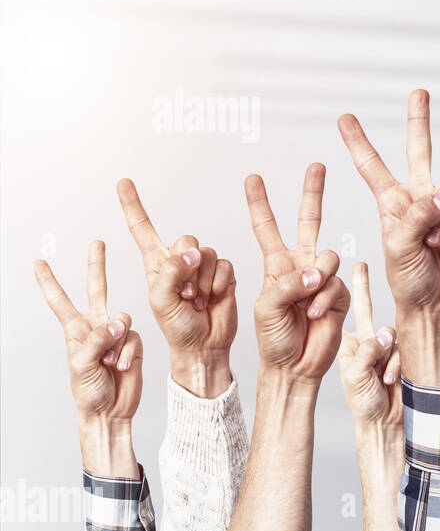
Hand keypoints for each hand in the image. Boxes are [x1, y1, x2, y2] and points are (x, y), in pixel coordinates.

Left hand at [35, 242, 142, 476]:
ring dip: (118, 338)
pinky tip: (123, 365)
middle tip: (97, 243)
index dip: (49, 282)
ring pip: (123, 317)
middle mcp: (95, 327)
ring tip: (112, 360)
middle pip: (96, 290)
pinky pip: (135, 337)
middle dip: (97, 266)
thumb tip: (118, 320)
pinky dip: (130, 352)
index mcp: (75, 330)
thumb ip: (97, 340)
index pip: (59, 301)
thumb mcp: (82, 366)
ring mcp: (116, 335)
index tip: (38, 263)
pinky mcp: (133, 344)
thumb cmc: (88, 392)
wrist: (110, 411)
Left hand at [115, 179, 236, 397]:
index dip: (134, 206)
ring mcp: (202, 268)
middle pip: (186, 240)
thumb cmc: (176, 329)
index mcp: (156, 265)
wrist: (204, 346)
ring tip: (197, 301)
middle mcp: (178, 262)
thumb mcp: (160, 302)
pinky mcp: (223, 275)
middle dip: (187, 266)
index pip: (142, 229)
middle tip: (185, 294)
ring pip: (208, 252)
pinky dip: (219, 283)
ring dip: (203, 280)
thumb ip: (171, 273)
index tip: (123, 183)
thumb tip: (191, 252)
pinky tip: (213, 298)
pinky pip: (225, 265)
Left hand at [245, 164, 348, 380]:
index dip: (260, 204)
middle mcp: (301, 265)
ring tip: (305, 303)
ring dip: (316, 278)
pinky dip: (325, 300)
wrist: (297, 365)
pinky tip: (315, 315)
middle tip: (317, 166)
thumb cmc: (273, 339)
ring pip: (328, 256)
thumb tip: (315, 273)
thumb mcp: (264, 307)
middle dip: (313, 193)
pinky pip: (336, 283)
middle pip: (309, 221)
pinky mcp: (339, 293)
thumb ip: (287, 284)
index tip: (253, 179)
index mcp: (276, 265)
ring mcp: (322, 279)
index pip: (266, 227)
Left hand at [337, 91, 439, 317]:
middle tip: (419, 92)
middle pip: (419, 153)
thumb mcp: (399, 247)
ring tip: (434, 243)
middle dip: (419, 122)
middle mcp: (416, 200)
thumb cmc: (407, 282)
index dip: (359, 142)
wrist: (436, 307)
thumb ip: (418, 215)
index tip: (344, 118)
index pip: (372, 166)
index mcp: (390, 204)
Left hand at [337, 263, 400, 425]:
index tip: (348, 274)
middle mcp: (362, 341)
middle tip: (361, 266)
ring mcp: (380, 348)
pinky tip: (390, 380)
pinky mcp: (396, 355)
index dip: (343, 298)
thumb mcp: (352, 378)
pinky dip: (395, 366)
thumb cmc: (363, 405)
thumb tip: (383, 338)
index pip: (342, 314)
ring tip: (382, 378)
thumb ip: (365, 355)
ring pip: (389, 334)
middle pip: (364, 307)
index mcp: (346, 344)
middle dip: (362, 287)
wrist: (383, 424)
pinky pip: (400, 350)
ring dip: (386, 357)